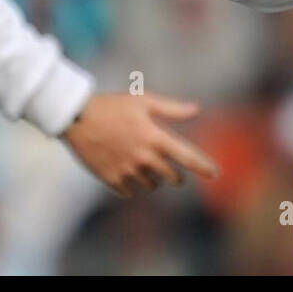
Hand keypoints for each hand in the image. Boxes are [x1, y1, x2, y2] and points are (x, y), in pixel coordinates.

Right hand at [61, 92, 218, 196]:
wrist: (77, 118)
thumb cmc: (113, 106)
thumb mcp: (143, 100)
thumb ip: (171, 108)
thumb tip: (196, 110)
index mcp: (154, 136)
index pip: (187, 156)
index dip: (203, 166)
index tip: (216, 174)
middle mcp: (143, 157)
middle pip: (172, 177)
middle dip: (175, 174)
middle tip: (171, 168)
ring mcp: (127, 170)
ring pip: (152, 185)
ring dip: (153, 178)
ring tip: (142, 163)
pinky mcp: (112, 180)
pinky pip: (132, 191)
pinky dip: (134, 184)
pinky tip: (127, 170)